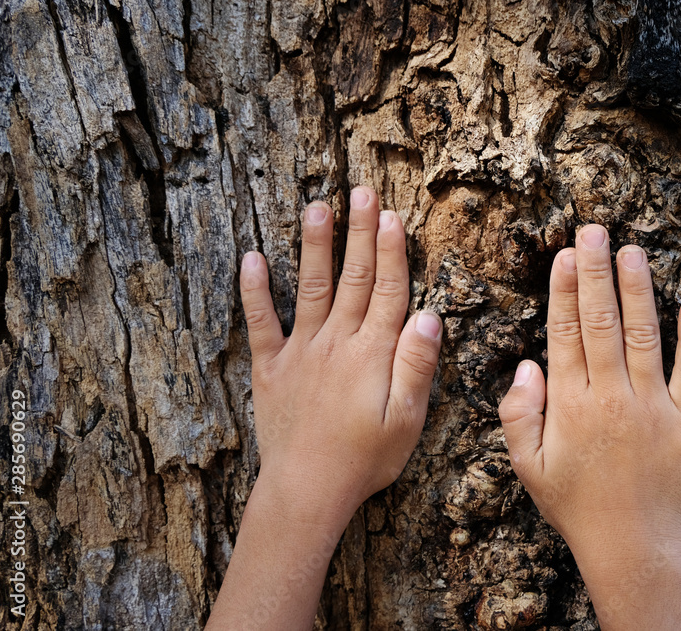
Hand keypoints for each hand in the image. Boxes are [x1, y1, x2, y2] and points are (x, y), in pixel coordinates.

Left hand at [208, 189, 441, 629]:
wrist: (307, 490)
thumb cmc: (365, 459)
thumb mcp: (408, 419)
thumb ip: (416, 364)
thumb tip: (428, 314)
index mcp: (372, 353)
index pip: (387, 290)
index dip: (391, 251)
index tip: (392, 215)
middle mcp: (336, 342)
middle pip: (353, 278)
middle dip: (360, 233)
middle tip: (362, 192)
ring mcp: (301, 352)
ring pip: (311, 288)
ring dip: (315, 247)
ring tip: (317, 207)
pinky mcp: (271, 368)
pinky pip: (261, 323)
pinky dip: (254, 291)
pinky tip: (252, 259)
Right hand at [497, 224, 680, 628]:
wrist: (632, 547)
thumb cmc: (575, 506)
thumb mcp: (528, 467)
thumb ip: (519, 414)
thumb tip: (527, 364)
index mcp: (570, 405)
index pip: (565, 333)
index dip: (564, 290)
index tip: (565, 255)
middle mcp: (611, 396)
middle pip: (601, 321)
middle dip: (596, 272)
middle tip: (594, 231)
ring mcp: (654, 406)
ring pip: (644, 335)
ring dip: (638, 290)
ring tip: (634, 251)